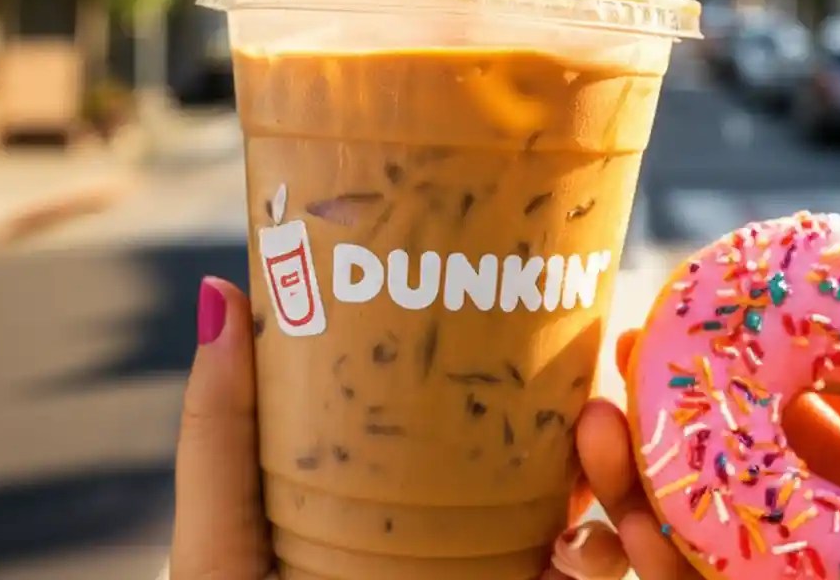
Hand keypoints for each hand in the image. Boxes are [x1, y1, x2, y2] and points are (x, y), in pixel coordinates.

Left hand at [166, 277, 624, 579]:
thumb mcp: (224, 533)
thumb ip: (221, 429)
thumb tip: (222, 289)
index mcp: (410, 494)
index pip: (483, 419)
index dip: (531, 369)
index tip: (553, 307)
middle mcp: (474, 534)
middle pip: (559, 461)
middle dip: (594, 415)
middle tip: (595, 389)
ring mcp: (509, 576)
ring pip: (595, 517)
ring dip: (619, 474)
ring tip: (599, 441)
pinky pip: (600, 578)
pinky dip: (613, 557)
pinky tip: (579, 545)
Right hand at [574, 316, 839, 579]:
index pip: (799, 429)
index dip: (751, 373)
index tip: (709, 316)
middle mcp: (820, 550)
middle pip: (720, 469)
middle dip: (659, 412)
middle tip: (628, 350)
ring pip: (677, 530)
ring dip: (620, 474)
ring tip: (594, 415)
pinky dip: (635, 554)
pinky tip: (613, 511)